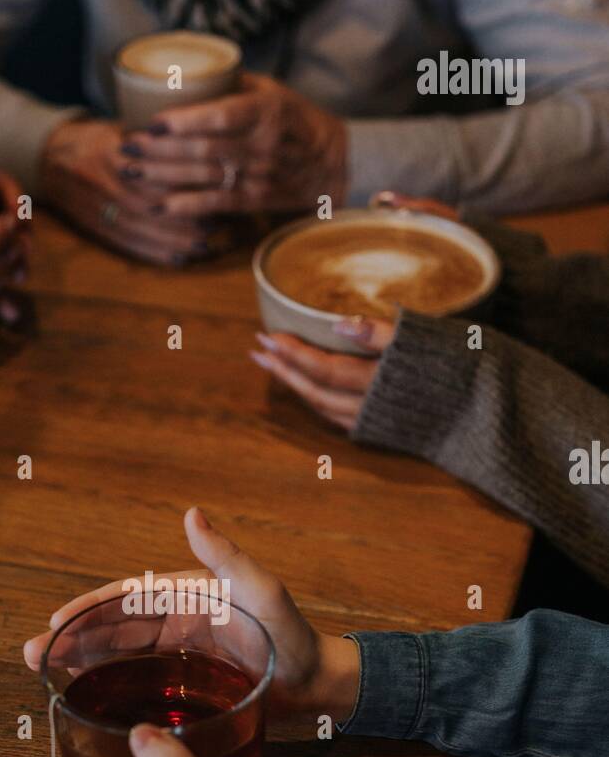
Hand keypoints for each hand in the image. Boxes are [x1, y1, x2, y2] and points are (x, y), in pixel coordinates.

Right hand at [24, 506, 360, 721]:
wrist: (319, 683)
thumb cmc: (294, 635)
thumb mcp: (262, 592)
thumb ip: (226, 557)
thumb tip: (191, 515)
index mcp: (187, 594)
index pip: (127, 598)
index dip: (89, 609)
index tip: (56, 622)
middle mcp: (176, 619)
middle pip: (113, 627)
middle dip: (71, 638)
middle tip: (32, 655)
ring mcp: (179, 652)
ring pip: (118, 653)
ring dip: (81, 660)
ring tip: (43, 672)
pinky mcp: (186, 681)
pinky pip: (138, 679)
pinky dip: (108, 682)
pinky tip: (84, 693)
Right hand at [39, 117, 225, 265]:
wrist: (48, 160)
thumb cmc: (93, 139)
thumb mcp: (119, 128)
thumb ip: (152, 140)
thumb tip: (197, 144)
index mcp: (112, 154)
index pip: (155, 172)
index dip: (186, 184)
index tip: (213, 190)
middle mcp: (105, 184)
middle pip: (153, 206)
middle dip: (187, 217)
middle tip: (217, 222)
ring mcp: (99, 210)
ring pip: (144, 230)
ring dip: (177, 240)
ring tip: (204, 244)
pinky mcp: (97, 229)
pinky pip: (130, 245)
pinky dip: (156, 254)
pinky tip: (180, 259)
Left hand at [119, 73, 347, 218]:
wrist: (332, 164)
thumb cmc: (295, 119)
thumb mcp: (274, 91)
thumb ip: (234, 85)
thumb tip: (187, 74)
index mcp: (267, 112)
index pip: (220, 117)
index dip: (185, 122)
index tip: (153, 121)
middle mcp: (261, 146)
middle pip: (202, 150)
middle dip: (160, 149)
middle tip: (128, 145)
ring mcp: (257, 177)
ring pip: (203, 177)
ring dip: (163, 175)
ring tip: (132, 169)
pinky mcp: (254, 201)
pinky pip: (215, 205)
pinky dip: (186, 207)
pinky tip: (159, 206)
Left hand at [249, 194, 457, 427]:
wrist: (500, 414)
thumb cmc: (471, 367)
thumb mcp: (430, 340)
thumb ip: (382, 333)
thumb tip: (337, 325)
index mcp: (379, 382)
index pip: (322, 368)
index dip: (292, 353)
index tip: (265, 336)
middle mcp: (372, 408)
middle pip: (315, 391)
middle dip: (284, 370)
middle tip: (257, 350)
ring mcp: (378, 424)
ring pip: (324, 408)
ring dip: (296, 387)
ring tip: (276, 367)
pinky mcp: (388, 432)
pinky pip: (340, 419)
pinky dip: (319, 403)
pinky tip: (312, 391)